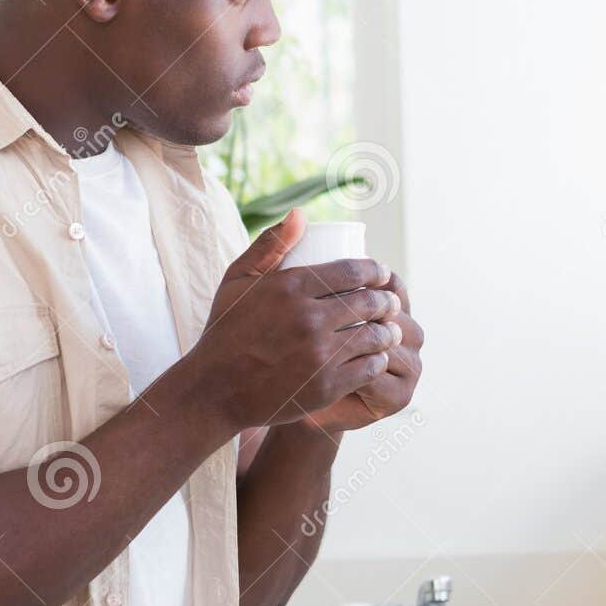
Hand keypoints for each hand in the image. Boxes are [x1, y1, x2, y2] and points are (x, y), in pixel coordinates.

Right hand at [180, 209, 402, 430]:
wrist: (214, 390)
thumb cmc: (225, 331)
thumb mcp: (237, 281)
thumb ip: (269, 245)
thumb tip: (301, 214)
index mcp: (290, 287)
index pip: (351, 272)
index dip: (375, 271)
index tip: (382, 273)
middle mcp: (308, 318)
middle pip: (368, 303)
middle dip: (386, 300)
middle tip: (391, 302)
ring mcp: (319, 355)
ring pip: (373, 337)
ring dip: (388, 331)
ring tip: (391, 330)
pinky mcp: (325, 386)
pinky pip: (368, 369)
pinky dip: (378, 361)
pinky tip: (379, 358)